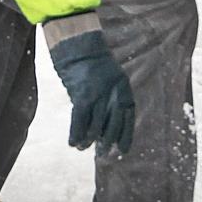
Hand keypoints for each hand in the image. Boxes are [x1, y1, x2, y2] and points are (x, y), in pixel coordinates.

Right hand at [49, 28, 135, 152]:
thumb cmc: (92, 63)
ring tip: (84, 147)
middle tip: (102, 154)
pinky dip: (76, 133)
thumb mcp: (110, 78)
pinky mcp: (82, 96)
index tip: (123, 150)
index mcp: (123, 89)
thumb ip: (111, 97)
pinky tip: (73, 143)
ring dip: (89, 140)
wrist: (79, 47)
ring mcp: (98, 95)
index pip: (127, 118)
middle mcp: (113, 94)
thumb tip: (105, 123)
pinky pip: (79, 120)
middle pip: (112, 125)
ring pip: (95, 126)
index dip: (126, 136)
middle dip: (107, 141)